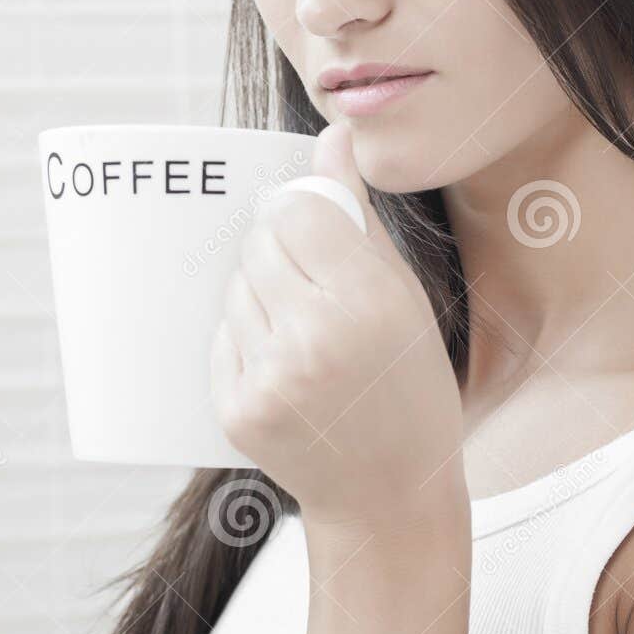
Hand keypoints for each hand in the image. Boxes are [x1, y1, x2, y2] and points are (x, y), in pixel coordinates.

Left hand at [210, 119, 467, 529]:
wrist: (388, 494)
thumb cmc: (408, 391)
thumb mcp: (404, 299)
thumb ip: (359, 218)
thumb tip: (331, 139)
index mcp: (367, 302)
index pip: (297, 212)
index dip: (308, 220)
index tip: (324, 241)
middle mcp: (314, 338)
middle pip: (261, 244)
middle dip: (284, 257)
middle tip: (318, 297)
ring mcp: (270, 377)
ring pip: (237, 289)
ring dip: (263, 300)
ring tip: (307, 341)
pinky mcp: (237, 408)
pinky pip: (224, 337)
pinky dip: (249, 344)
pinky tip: (289, 374)